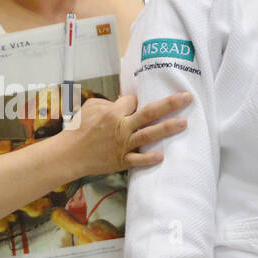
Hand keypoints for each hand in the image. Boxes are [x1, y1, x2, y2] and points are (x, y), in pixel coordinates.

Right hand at [64, 91, 192, 176]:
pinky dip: (149, 159)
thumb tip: (126, 101)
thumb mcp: (91, 108)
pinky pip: (137, 160)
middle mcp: (121, 127)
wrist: (70, 154)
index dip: (136, 101)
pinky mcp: (121, 160)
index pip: (133, 101)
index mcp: (113, 112)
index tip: (136, 103)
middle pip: (149, 113)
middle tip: (187, 97)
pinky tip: (162, 156)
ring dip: (167, 128)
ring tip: (184, 123)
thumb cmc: (78, 129)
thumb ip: (110, 103)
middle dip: (170, 104)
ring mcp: (123, 145)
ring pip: (149, 135)